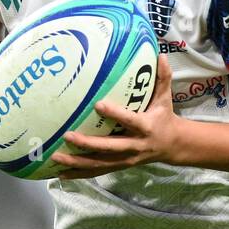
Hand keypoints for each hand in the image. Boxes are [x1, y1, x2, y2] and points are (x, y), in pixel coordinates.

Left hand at [49, 54, 179, 178]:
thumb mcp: (166, 98)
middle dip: (88, 144)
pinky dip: (79, 173)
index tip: (98, 105)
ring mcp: (125, 159)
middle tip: (67, 135)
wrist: (172, 146)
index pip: (129, 120)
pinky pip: (97, 171)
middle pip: (109, 147)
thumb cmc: (163, 117)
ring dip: (77, 162)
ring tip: (56, 157)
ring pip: (99, 163)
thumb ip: (163, 78)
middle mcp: (134, 146)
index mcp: (145, 127)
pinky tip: (61, 173)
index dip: (115, 114)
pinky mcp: (119, 166)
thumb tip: (159, 54)